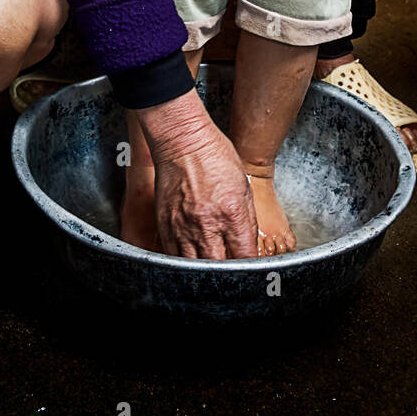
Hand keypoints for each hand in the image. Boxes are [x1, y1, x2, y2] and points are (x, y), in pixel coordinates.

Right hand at [137, 90, 257, 258]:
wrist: (182, 140)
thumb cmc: (214, 156)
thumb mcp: (243, 186)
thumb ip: (246, 220)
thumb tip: (246, 247)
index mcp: (231, 214)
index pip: (244, 257)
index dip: (250, 268)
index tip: (251, 270)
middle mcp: (206, 225)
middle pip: (219, 269)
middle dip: (228, 275)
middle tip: (232, 274)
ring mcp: (182, 227)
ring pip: (195, 268)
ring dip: (206, 273)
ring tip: (212, 271)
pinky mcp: (165, 226)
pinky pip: (175, 257)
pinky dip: (186, 263)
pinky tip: (193, 261)